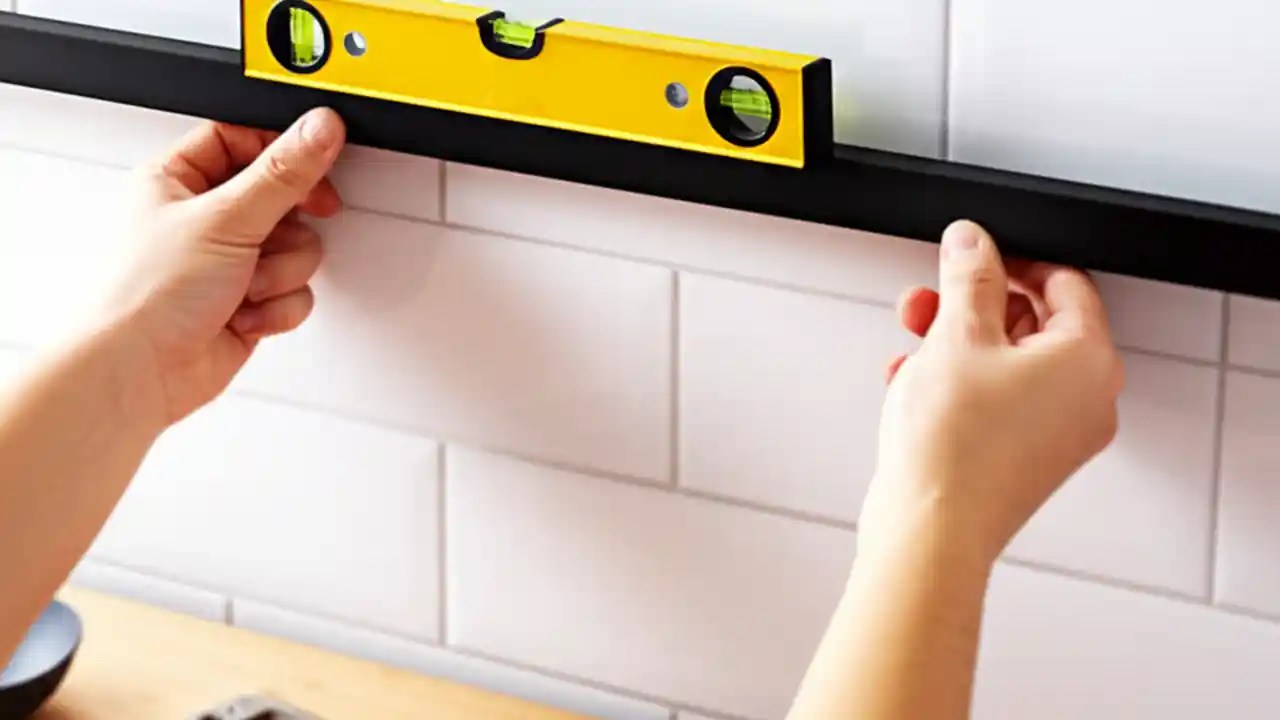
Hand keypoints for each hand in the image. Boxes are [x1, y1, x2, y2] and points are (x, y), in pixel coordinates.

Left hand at [98, 108, 346, 426]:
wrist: (140, 372)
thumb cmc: (147, 295)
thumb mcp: (225, 218)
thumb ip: (283, 173)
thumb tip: (319, 129)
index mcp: (177, 180)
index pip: (243, 141)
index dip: (282, 153)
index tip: (313, 166)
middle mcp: (203, 219)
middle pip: (281, 198)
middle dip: (285, 227)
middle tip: (279, 232)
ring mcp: (228, 263)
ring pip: (295, 248)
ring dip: (280, 272)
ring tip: (247, 285)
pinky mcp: (248, 302)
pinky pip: (294, 291)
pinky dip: (278, 306)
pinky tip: (246, 313)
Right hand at [858, 220, 1123, 567]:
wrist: (929, 531)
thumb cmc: (954, 449)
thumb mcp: (955, 336)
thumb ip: (967, 276)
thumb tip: (972, 242)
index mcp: (1088, 361)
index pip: (1065, 283)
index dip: (1012, 260)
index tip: (973, 256)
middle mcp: (1084, 399)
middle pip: (1034, 323)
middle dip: (973, 305)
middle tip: (934, 299)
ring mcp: (1055, 434)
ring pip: (1008, 362)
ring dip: (957, 342)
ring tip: (915, 341)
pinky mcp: (1022, 458)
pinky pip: (996, 401)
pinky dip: (958, 383)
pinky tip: (914, 382)